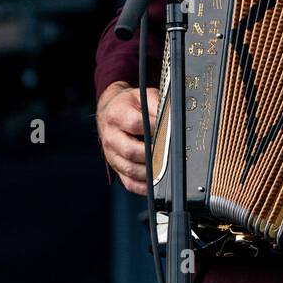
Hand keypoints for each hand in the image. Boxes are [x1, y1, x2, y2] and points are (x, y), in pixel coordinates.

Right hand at [96, 81, 160, 196]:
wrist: (110, 109)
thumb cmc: (129, 104)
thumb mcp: (144, 96)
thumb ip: (158, 105)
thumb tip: (172, 118)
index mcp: (116, 115)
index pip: (135, 124)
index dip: (153, 128)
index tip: (168, 131)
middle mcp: (111, 136)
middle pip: (131, 150)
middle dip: (153, 154)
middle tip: (169, 154)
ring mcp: (111, 154)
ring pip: (130, 169)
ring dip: (150, 172)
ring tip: (166, 169)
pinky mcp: (115, 167)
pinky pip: (128, 182)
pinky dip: (143, 186)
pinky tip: (156, 183)